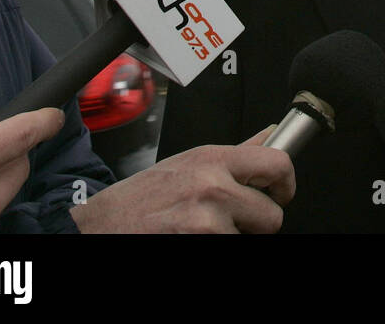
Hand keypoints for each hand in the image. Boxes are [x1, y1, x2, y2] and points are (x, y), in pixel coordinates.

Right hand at [71, 127, 295, 232]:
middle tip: (231, 220)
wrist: (98, 227)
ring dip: (230, 238)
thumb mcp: (189, 163)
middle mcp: (212, 187)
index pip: (278, 164)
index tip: (280, 194)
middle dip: (256, 223)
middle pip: (272, 216)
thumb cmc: (141, 197)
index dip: (286, 185)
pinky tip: (191, 239)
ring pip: (247, 240)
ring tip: (200, 229)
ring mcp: (205, 223)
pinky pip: (228, 249)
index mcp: (212, 159)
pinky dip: (214, 248)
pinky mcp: (198, 245)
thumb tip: (271, 136)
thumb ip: (236, 154)